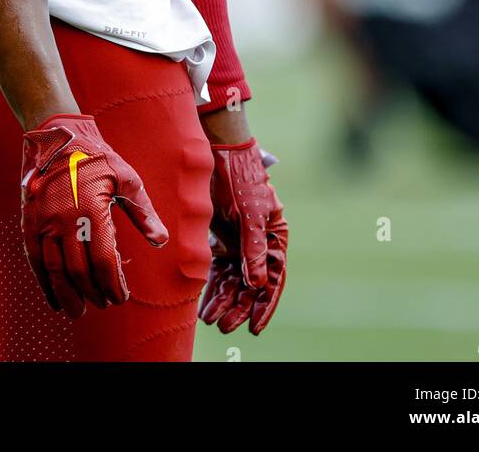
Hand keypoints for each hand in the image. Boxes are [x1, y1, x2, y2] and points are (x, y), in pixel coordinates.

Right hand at [20, 113, 168, 317]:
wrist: (56, 133)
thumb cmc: (97, 156)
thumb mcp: (126, 177)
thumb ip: (143, 212)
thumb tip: (160, 241)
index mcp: (92, 208)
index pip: (104, 260)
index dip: (113, 284)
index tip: (120, 296)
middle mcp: (65, 218)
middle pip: (79, 270)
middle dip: (93, 293)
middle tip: (103, 304)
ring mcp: (43, 221)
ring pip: (54, 270)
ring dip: (67, 295)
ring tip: (78, 312)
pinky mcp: (29, 220)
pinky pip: (34, 259)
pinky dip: (43, 282)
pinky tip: (53, 297)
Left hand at [198, 138, 287, 335]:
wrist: (217, 150)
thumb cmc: (240, 177)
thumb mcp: (249, 211)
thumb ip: (254, 247)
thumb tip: (259, 283)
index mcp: (275, 236)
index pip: (274, 278)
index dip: (265, 305)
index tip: (254, 327)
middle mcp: (259, 243)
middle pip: (252, 284)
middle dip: (239, 306)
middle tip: (224, 326)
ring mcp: (240, 241)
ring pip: (234, 279)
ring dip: (224, 299)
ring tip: (210, 320)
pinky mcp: (222, 237)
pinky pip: (219, 268)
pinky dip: (213, 284)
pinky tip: (203, 301)